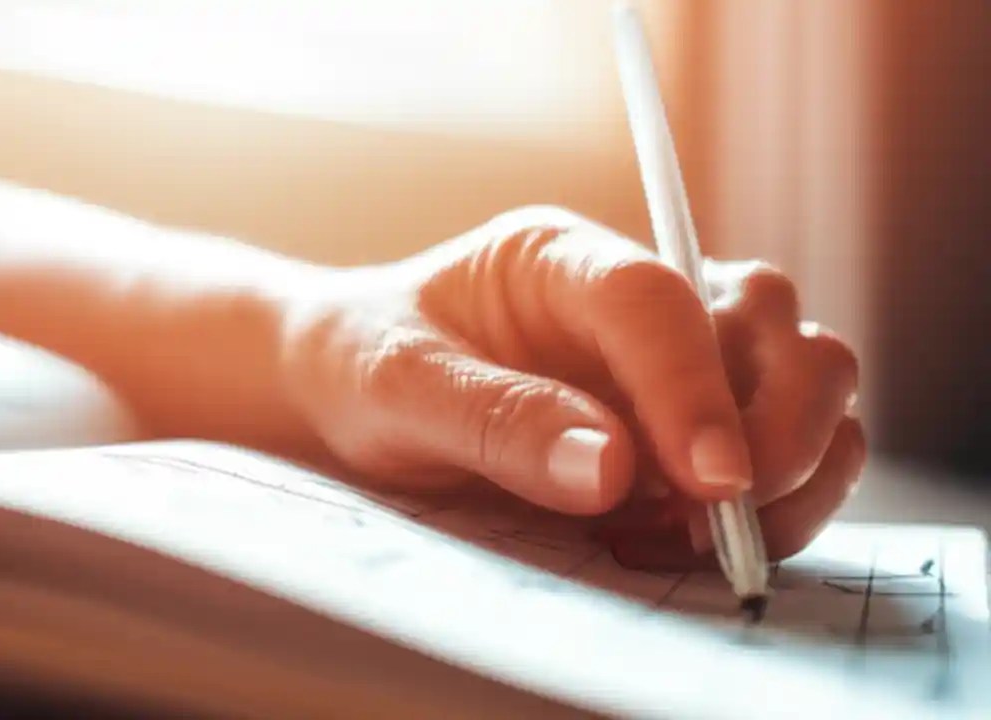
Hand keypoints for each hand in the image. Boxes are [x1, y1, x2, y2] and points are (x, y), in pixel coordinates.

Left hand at [282, 206, 862, 566]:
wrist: (352, 388)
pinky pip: (788, 445)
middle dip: (777, 422)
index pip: (656, 296)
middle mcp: (633, 293)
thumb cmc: (366, 366)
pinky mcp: (693, 415)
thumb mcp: (396, 387)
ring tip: (687, 534)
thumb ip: (496, 420)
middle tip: (717, 514)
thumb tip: (612, 470)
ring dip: (789, 465)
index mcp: (557, 258)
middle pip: (769, 319)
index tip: (709, 478)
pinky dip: (775, 500)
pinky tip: (679, 537)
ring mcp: (675, 351)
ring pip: (808, 377)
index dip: (692, 384)